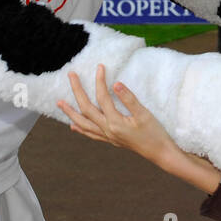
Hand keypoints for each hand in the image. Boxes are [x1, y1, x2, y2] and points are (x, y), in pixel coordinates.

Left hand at [58, 65, 175, 164]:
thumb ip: (129, 98)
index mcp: (115, 122)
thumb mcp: (144, 114)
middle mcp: (107, 130)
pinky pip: (91, 134)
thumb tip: (115, 84)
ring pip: (84, 123)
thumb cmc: (155, 133)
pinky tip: (73, 126)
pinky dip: (81, 129)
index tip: (100, 66)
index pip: (102, 97)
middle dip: (77, 91)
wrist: (160, 153)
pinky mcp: (111, 140)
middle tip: (71, 76)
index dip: (99, 81)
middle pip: (86, 109)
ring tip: (60, 103)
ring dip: (71, 113)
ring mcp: (108, 136)